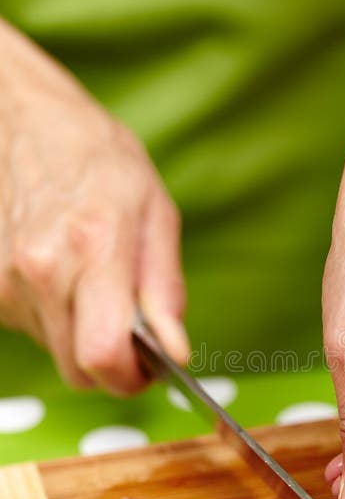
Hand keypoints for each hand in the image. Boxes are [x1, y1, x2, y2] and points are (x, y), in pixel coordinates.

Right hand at [0, 21, 187, 393]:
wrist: (25, 121)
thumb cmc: (97, 159)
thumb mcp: (156, 213)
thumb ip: (165, 290)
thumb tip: (174, 351)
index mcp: (93, 250)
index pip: (102, 354)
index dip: (130, 377)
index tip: (148, 369)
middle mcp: (41, 271)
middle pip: (79, 368)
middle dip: (110, 361)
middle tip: (130, 328)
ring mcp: (6, 281)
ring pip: (55, 350)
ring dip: (80, 333)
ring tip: (91, 277)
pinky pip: (31, 328)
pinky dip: (53, 316)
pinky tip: (62, 273)